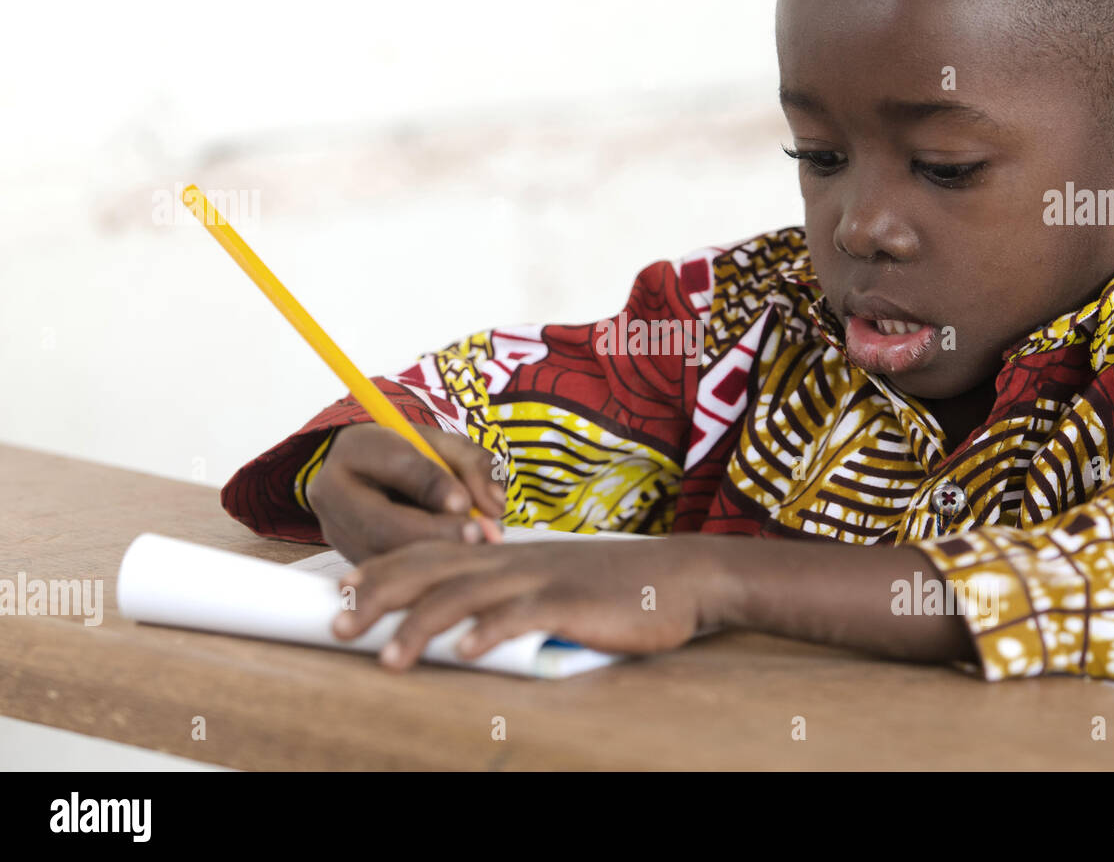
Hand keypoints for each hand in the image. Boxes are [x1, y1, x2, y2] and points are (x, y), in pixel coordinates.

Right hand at [305, 422, 505, 562]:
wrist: (373, 475)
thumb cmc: (414, 456)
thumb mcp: (445, 447)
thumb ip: (474, 466)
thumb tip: (495, 507)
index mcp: (355, 449)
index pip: (396, 465)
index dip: (432, 486)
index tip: (465, 503)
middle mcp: (333, 493)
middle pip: (381, 524)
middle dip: (435, 534)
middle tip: (478, 536)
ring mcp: (336, 533)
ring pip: (386, 557)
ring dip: (435, 559)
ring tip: (475, 551)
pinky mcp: (349, 561)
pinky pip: (388, 576)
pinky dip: (425, 573)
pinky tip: (456, 566)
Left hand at [330, 534, 731, 669]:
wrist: (677, 576)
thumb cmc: (613, 585)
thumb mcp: (551, 580)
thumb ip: (507, 593)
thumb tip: (464, 624)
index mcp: (504, 554)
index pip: (428, 553)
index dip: (381, 569)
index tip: (342, 590)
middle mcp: (512, 559)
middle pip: (430, 569)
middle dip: (379, 596)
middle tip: (337, 624)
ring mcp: (539, 579)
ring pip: (464, 593)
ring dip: (420, 625)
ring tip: (388, 658)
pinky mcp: (569, 602)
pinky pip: (521, 614)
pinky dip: (488, 632)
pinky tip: (463, 653)